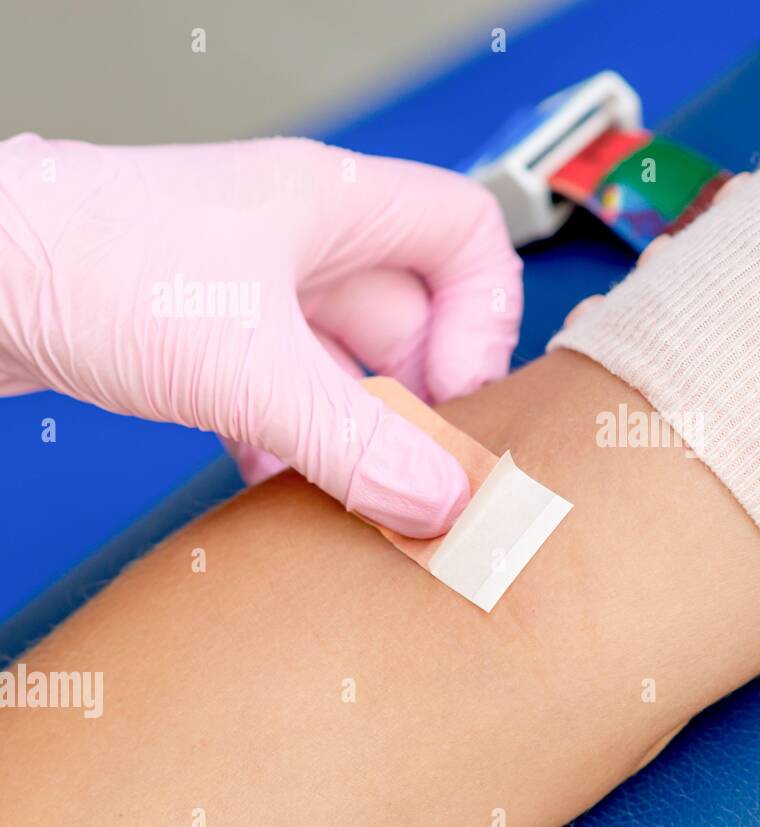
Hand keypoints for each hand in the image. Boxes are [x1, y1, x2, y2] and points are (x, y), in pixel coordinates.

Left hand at [0, 134, 521, 535]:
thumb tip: (441, 498)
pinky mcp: (204, 334)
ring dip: (356, 430)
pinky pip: (285, 391)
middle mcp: (301, 239)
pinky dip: (294, 442)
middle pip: (413, 314)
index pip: (467, 235)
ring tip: (354, 487)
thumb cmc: (83, 264)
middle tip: (413, 462)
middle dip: (418, 396)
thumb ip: (355, 441)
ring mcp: (252, 286)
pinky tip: (275, 482)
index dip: (485, 315)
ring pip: (346, 362)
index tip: (457, 392)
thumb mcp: (248, 366)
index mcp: (333, 204)